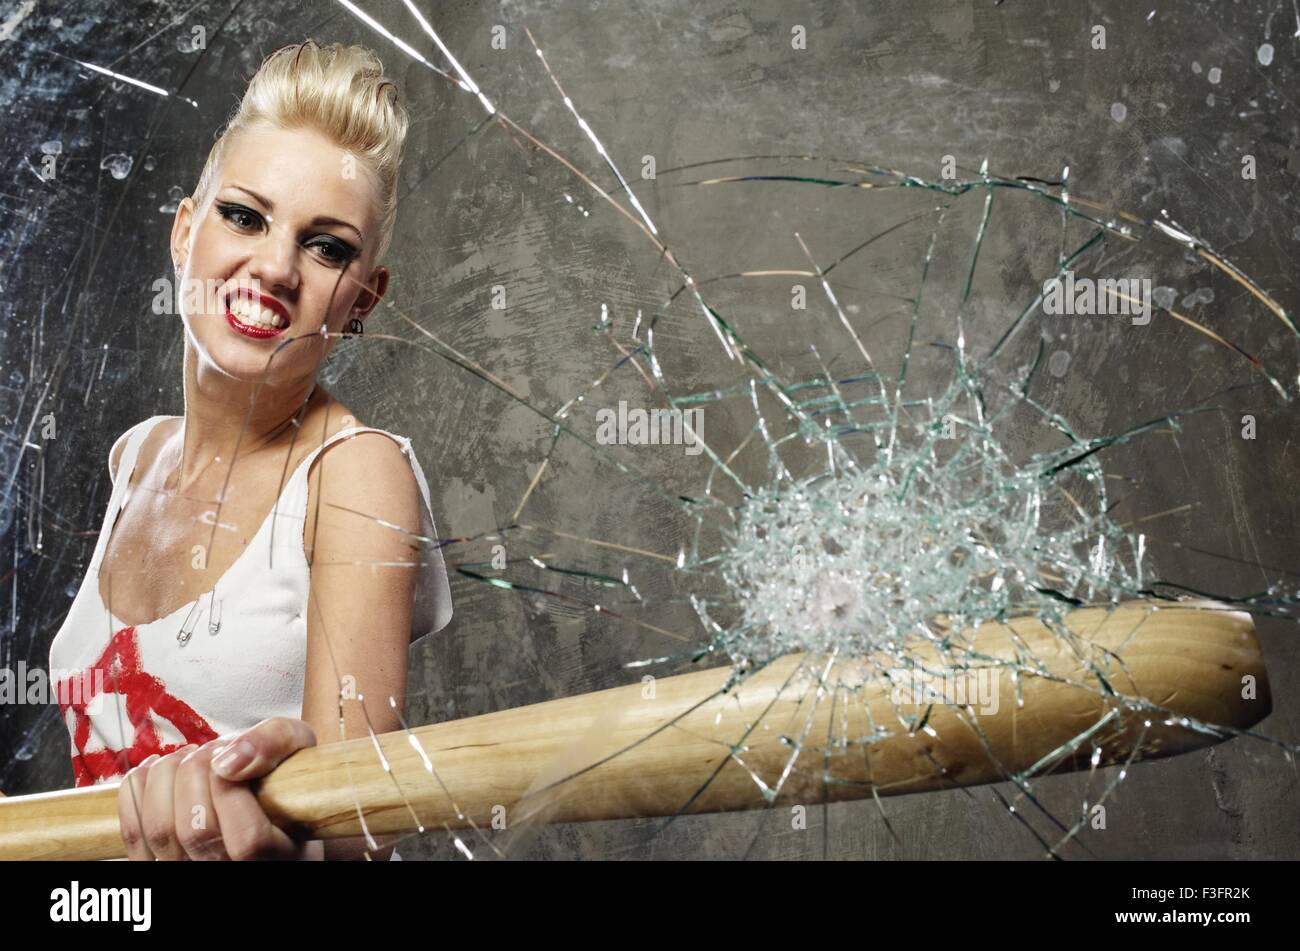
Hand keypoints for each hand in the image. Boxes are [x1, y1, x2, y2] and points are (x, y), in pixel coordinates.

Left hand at [117, 717, 318, 860]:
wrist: (266, 807)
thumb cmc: (284, 779)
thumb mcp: (300, 746)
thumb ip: (274, 743)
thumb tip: (230, 760)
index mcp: (277, 855)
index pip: (246, 840)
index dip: (231, 789)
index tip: (232, 758)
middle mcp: (230, 872)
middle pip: (196, 832)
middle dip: (195, 772)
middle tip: (211, 751)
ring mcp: (189, 871)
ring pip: (160, 830)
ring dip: (167, 775)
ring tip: (190, 758)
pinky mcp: (157, 863)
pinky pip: (132, 832)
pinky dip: (137, 789)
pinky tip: (158, 768)